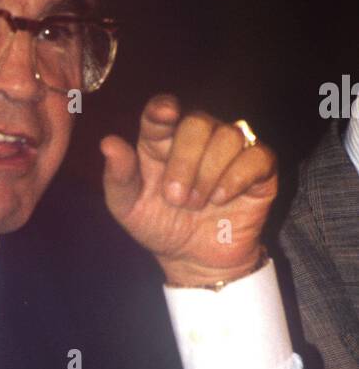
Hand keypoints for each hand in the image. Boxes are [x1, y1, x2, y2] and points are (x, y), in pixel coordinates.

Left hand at [100, 94, 276, 285]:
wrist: (193, 259)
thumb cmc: (159, 226)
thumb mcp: (128, 208)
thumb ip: (118, 177)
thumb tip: (108, 142)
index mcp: (161, 141)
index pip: (162, 112)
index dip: (163, 109)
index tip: (165, 114)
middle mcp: (197, 139)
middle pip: (198, 123)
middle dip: (185, 162)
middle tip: (176, 199)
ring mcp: (230, 151)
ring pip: (229, 136)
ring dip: (208, 174)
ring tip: (197, 204)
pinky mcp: (258, 169)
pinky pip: (257, 156)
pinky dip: (237, 177)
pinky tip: (221, 198)